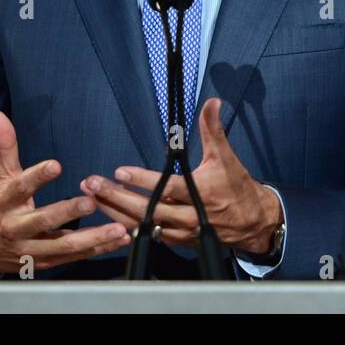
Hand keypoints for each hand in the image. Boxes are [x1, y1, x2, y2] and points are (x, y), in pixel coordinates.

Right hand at [0, 111, 131, 275]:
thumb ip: (4, 145)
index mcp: (6, 201)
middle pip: (44, 221)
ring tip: (118, 229)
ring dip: (92, 238)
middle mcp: (17, 227)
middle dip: (68, 212)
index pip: (21, 187)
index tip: (55, 165)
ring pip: (62, 246)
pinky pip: (72, 258)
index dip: (37, 176)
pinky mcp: (42, 263)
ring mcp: (30, 248)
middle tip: (91, 202)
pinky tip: (117, 240)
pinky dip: (96, 250)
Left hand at [80, 98, 282, 253]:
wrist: (253, 222)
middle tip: (92, 185)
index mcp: (199, 193)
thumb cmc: (236, 186)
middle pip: (147, 209)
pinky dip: (127, 227)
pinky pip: (149, 237)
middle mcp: (188, 215)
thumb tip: (211, 102)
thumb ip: (213, 130)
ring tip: (91, 199)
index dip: (143, 181)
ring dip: (115, 212)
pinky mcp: (178, 241)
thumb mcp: (225, 156)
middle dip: (117, 198)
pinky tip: (108, 216)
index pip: (166, 187)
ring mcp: (181, 232)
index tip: (120, 172)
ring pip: (143, 226)